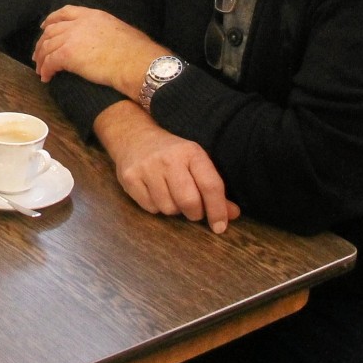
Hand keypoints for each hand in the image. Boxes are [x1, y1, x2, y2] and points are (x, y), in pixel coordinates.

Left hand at [33, 5, 165, 98]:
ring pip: (47, 47)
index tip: (44, 27)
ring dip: (41, 60)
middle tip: (38, 55)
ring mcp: (71, 37)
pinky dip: (45, 70)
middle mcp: (78, 23)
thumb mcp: (118, 30)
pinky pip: (49, 62)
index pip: (64, 12)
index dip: (51, 20)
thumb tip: (101, 41)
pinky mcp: (67, 54)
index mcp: (91, 15)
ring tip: (41, 71)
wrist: (136, 62)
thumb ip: (103, 31)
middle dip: (42, 43)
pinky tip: (47, 78)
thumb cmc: (135, 52)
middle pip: (51, 31)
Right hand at [95, 103, 240, 233]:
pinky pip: (150, 208)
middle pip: (189, 201)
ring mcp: (147, 168)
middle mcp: (169, 159)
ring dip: (174, 209)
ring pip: (168, 209)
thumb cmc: (172, 154)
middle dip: (194, 213)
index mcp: (191, 152)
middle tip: (193, 210)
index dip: (218, 210)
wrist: (134, 136)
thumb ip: (213, 188)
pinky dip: (156, 206)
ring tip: (171, 195)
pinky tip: (155, 192)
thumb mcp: (195, 162)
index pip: (210, 185)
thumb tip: (233, 214)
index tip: (220, 227)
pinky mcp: (130, 178)